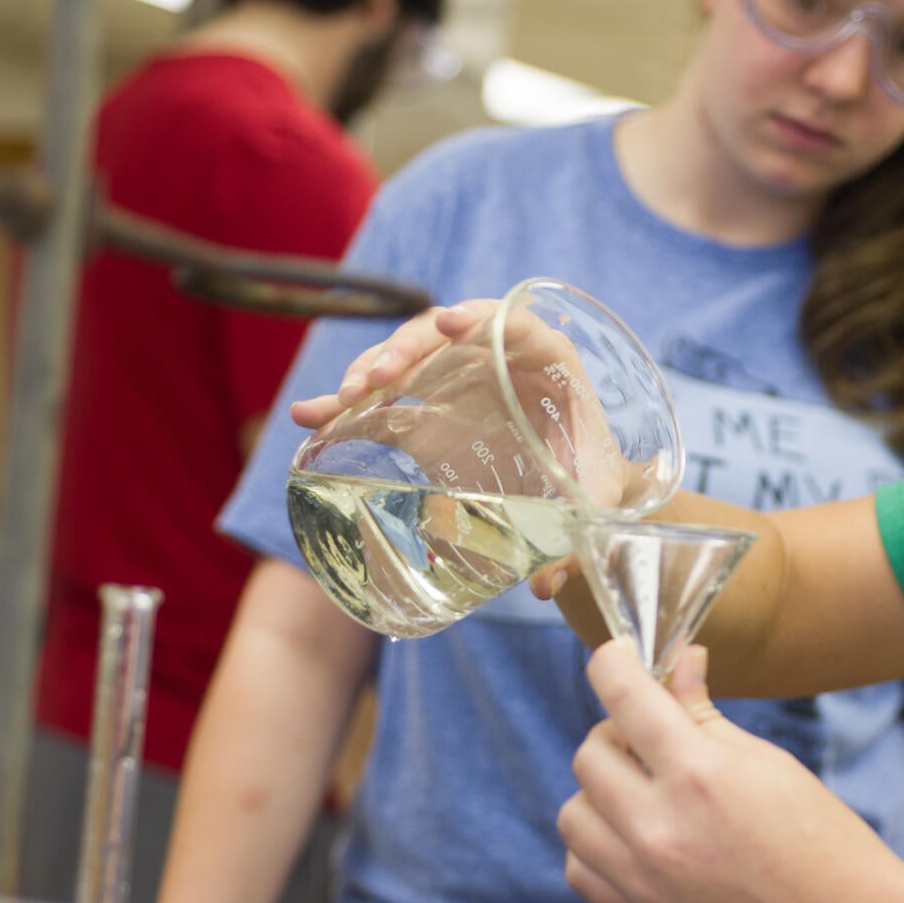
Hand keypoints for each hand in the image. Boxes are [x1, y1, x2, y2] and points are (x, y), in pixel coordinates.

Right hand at [288, 296, 643, 510]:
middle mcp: (495, 356)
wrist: (573, 475)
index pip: (512, 323)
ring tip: (348, 398)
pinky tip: (309, 416)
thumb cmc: (590, 470)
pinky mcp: (427, 402)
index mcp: (548, 360)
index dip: (480, 318)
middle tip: (381, 376)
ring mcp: (455, 375)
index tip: (449, 324)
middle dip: (407, 348)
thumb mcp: (594, 492)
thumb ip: (580, 528)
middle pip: (444, 333)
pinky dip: (345, 406)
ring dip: (371, 371)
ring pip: (406, 358)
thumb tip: (548, 584)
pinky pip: (382, 397)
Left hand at [559, 640, 903, 902]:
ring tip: (647, 792)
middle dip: (618, 733)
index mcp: (699, 776)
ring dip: (601, 790)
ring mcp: (643, 878)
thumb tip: (678, 661)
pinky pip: (580, 867)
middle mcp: (658, 828)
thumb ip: (706, 714)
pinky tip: (635, 837)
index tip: (617, 659)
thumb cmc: (827, 844)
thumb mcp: (770, 764)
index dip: (612, 664)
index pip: (623, 698)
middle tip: (657, 739)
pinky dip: (597, 845)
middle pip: (590, 753)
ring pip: (573, 810)